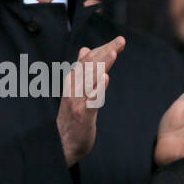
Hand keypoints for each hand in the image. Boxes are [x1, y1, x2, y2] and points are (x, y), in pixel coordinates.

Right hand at [57, 36, 124, 165]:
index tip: (119, 40)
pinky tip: (106, 79)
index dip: (103, 49)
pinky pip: (91, 101)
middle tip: (121, 40)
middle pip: (90, 66)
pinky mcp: (82, 115)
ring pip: (89, 80)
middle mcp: (74, 88)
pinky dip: (98, 89)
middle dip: (106, 51)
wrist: (62, 143)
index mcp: (74, 81)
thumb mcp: (77, 89)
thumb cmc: (72, 115)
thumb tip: (85, 49)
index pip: (88, 60)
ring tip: (113, 52)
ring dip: (101, 65)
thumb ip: (82, 70)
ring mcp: (77, 101)